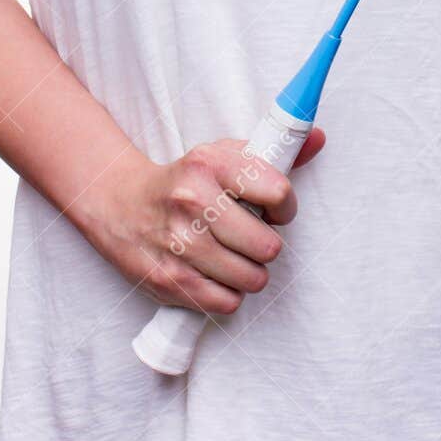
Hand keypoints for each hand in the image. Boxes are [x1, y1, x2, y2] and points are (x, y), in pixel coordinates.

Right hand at [80, 129, 325, 314]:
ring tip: (234, 255)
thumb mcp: (223, 155)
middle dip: (266, 245)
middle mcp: (192, 202)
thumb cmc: (184, 181)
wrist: (120, 206)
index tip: (274, 209)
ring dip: (249, 272)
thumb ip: (274, 151)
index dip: (285, 207)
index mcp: (210, 164)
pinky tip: (215, 273)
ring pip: (251, 278)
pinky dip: (228, 293)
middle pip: (267, 246)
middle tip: (251, 236)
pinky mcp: (169, 280)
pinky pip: (227, 302)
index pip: (278, 192)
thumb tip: (320, 138)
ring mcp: (179, 244)